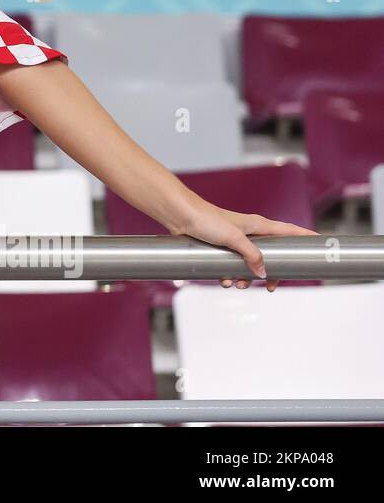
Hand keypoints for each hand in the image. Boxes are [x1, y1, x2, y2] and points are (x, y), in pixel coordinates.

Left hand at [173, 199, 318, 291]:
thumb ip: (251, 254)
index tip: (322, 244)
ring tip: (237, 284)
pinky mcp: (223, 246)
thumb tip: (263, 272)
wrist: (180, 216)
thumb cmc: (205, 219)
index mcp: (259, 226)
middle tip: (269, 286)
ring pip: (251, 264)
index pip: (290, 231)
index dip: (306, 238)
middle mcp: (251, 232)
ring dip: (246, 277)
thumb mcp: (233, 238)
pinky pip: (234, 265)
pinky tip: (224, 280)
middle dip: (270, 273)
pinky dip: (231, 275)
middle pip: (272, 255)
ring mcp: (237, 240)